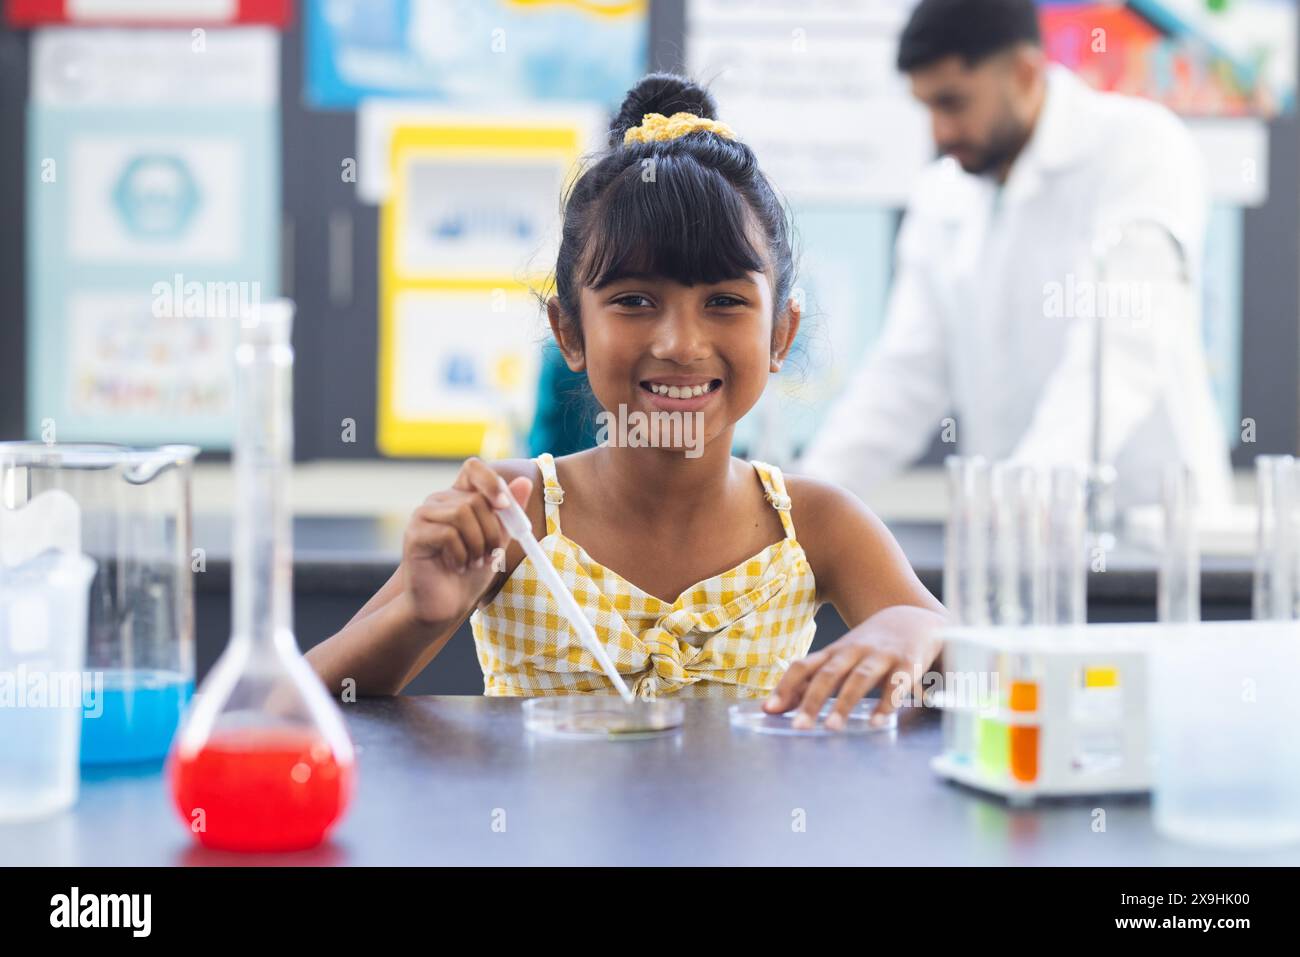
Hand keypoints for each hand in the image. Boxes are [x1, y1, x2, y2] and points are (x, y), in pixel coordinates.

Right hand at [401, 457, 532, 626]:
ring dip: (477, 544)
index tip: (505, 506)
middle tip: (489, 555)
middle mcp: (438, 501)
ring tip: (473, 562)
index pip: (473, 468)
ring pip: (462, 514)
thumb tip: (525, 481)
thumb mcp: (498, 539)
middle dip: (491, 531)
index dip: (491, 481)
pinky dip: (461, 554)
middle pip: (474, 499)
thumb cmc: (471, 571)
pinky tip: (457, 566)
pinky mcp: (414, 534)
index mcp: (459, 498)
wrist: (447, 604)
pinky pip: (447, 533)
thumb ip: (509, 513)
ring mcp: (423, 516)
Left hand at [763, 605, 944, 730]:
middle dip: (812, 701)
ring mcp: (880, 656)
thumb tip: (773, 708)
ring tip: (831, 727)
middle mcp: (854, 652)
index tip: (770, 710)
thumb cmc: (869, 648)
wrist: (914, 618)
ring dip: (844, 703)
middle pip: (829, 674)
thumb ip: (809, 683)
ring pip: (859, 678)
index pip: (803, 666)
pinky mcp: (907, 663)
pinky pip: (895, 684)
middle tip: (799, 727)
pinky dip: (886, 703)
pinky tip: (877, 721)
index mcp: (834, 653)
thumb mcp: (839, 660)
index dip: (786, 686)